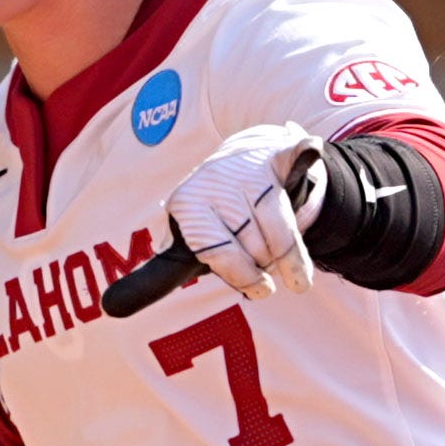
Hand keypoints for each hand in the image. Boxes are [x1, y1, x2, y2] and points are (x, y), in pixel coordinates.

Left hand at [166, 123, 325, 299]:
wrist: (242, 162)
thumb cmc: (218, 210)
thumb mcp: (190, 232)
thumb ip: (170, 263)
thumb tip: (133, 296)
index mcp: (187, 206)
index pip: (218, 252)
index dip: (243, 276)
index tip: (261, 290)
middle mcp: (214, 183)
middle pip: (255, 248)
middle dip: (266, 265)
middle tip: (265, 265)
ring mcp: (246, 168)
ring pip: (281, 231)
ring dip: (290, 253)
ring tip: (285, 255)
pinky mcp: (276, 154)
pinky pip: (296, 157)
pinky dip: (305, 152)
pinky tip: (311, 149)